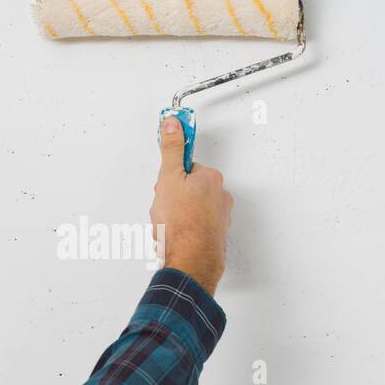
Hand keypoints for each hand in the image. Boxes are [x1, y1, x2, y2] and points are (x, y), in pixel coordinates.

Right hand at [149, 115, 232, 296]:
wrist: (191, 260)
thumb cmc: (182, 224)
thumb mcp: (168, 178)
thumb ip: (171, 149)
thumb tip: (174, 124)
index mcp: (210, 178)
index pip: (185, 168)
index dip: (169, 178)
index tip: (166, 183)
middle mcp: (220, 195)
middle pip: (187, 189)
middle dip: (171, 199)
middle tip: (165, 208)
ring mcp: (218, 217)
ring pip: (189, 209)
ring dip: (174, 216)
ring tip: (168, 225)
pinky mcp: (214, 235)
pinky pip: (193, 226)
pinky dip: (182, 230)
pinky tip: (174, 236)